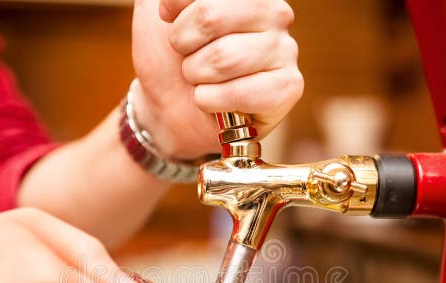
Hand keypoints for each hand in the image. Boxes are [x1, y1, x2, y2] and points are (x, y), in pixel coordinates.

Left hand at [131, 0, 302, 158]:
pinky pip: (239, 92)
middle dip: (183, 46)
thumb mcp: (157, 11)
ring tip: (203, 79)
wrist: (168, 108)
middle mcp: (274, 12)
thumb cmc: (169, 57)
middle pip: (209, 17)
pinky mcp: (289, 87)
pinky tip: (215, 101)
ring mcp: (285, 49)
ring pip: (223, 58)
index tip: (171, 23)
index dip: (175, 14)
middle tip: (188, 57)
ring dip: (197, 76)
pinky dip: (212, 101)